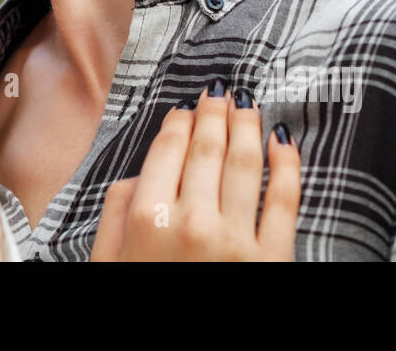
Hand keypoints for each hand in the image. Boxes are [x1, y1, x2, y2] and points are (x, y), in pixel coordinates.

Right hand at [90, 84, 300, 260]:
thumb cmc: (138, 303)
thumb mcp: (107, 262)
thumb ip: (114, 213)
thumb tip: (138, 172)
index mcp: (148, 220)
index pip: (167, 150)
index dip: (178, 122)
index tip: (185, 109)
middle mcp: (193, 223)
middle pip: (208, 149)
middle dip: (215, 113)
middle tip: (221, 92)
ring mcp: (237, 241)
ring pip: (247, 163)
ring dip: (248, 125)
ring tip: (249, 105)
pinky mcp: (273, 259)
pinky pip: (286, 199)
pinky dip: (288, 164)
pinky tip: (285, 141)